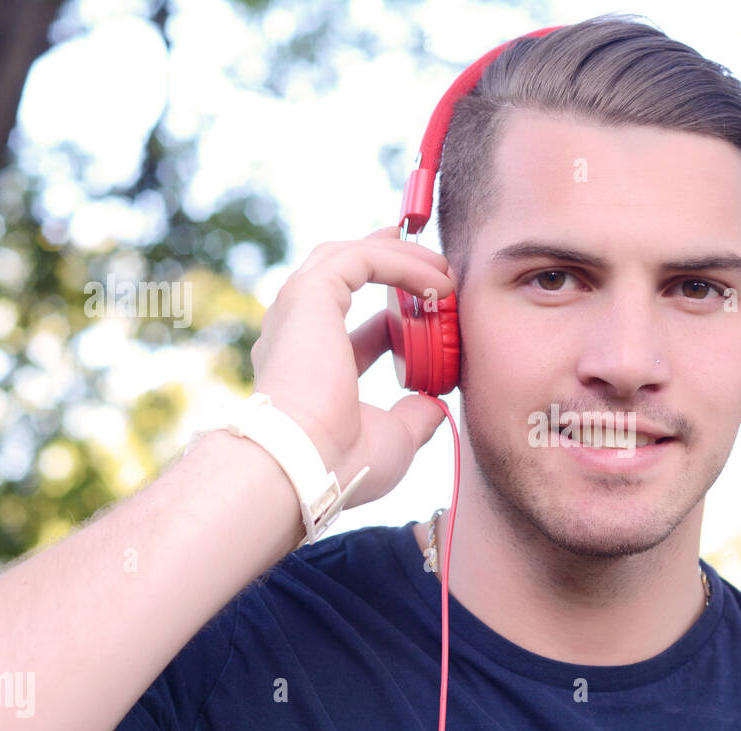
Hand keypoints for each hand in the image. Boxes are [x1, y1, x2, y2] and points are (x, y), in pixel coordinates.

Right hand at [249, 226, 455, 508]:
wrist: (306, 463)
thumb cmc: (342, 462)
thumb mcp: (393, 439)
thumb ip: (413, 416)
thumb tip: (435, 406)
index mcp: (308, 368)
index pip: (351, 331)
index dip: (392, 320)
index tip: (430, 314)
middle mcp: (295, 333)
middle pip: (340, 275)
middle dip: (387, 260)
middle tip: (430, 260)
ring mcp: (297, 310)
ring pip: (350, 257)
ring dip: (401, 257)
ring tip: (444, 268)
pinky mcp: (309, 293)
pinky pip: (362, 259)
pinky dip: (402, 261)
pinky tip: (438, 280)